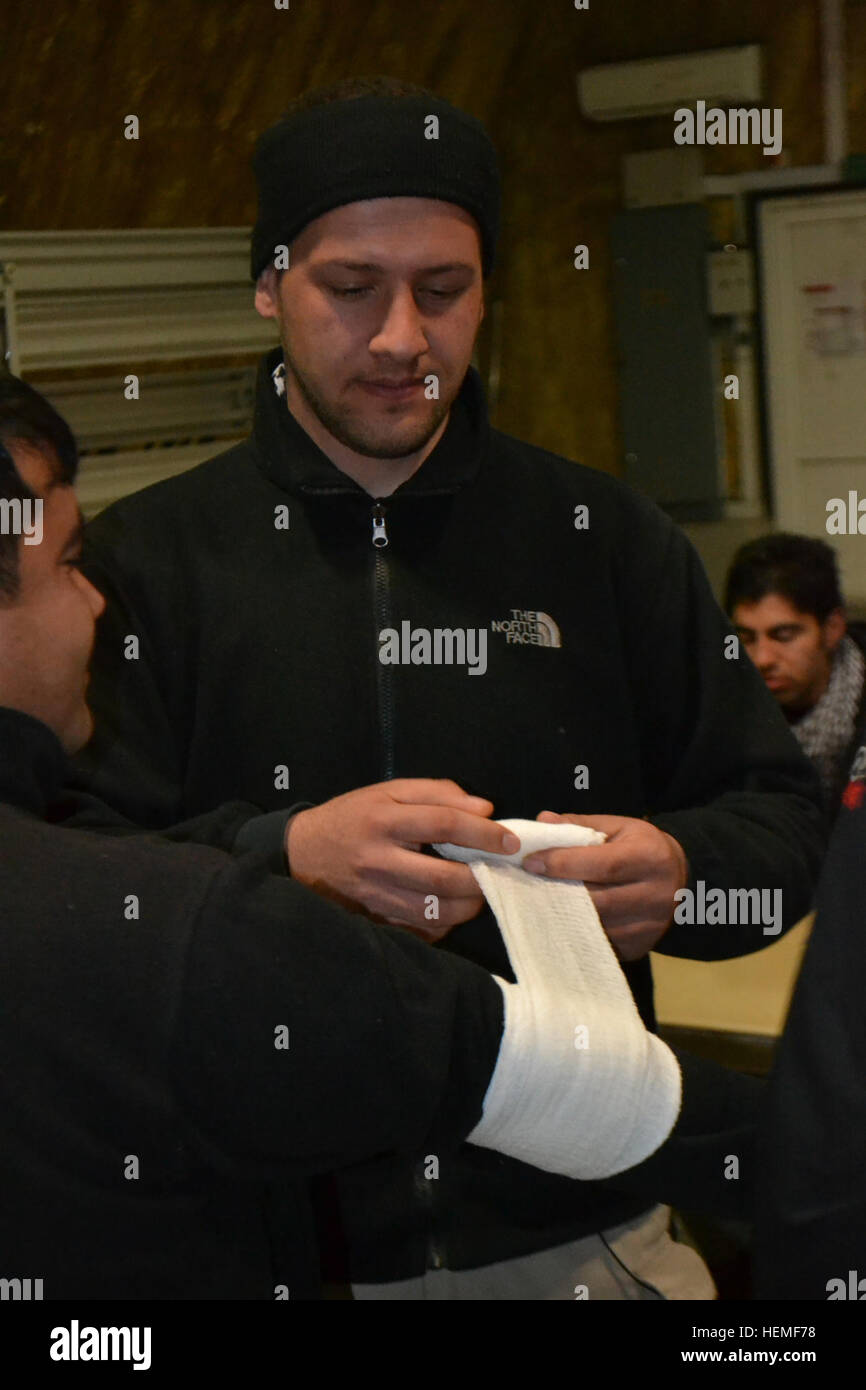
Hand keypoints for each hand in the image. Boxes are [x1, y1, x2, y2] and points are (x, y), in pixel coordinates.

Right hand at [285, 779, 518, 940]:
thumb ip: (436, 793)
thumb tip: (483, 808)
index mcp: (383, 820)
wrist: (303, 852)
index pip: (442, 825)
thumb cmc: (353, 816)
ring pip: (434, 911)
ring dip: (468, 905)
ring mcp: (375, 895)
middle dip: (481, 878)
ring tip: (480, 890)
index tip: (510, 841)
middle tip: (500, 871)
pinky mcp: (375, 918)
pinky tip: (452, 906)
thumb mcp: (388, 791)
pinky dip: (445, 922)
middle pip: (442, 878)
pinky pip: (420, 929)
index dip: (482, 833)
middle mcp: (378, 860)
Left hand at [522, 811, 688, 960]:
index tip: (531, 862)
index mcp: (650, 857)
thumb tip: (542, 821)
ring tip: (538, 903)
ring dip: (564, 916)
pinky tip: (559, 922)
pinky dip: (578, 933)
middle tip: (528, 885)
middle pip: (599, 900)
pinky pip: (601, 943)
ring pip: (598, 926)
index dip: (564, 864)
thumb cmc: (641, 847)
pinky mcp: (641, 946)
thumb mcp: (618, 827)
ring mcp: (651, 925)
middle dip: (559, 892)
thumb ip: (580, 824)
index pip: (603, 864)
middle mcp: (656, 894)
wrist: (681, 877)